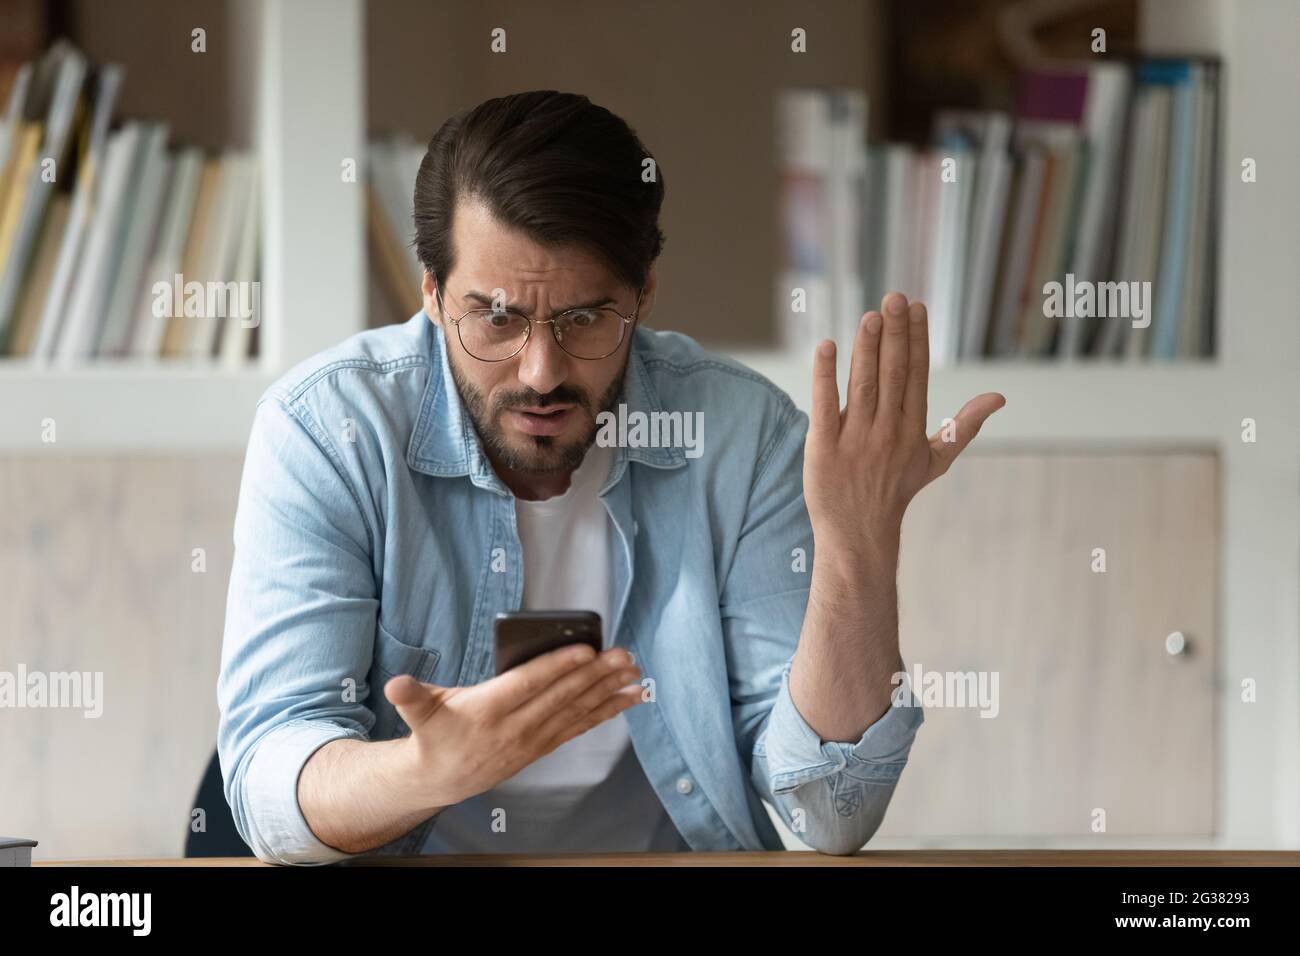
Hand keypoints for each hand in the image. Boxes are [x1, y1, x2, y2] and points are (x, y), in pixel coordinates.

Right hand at [383, 644, 642, 808]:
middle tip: (624, 656)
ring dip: (608, 692)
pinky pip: (579, 726)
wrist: (440, 779)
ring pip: (576, 711)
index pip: (529, 684)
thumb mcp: (420, 711)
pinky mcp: (543, 746)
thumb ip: (412, 697)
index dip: (558, 667)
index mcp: (488, 710)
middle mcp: (515, 727)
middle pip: (561, 696)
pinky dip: (606, 711)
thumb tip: (396, 685)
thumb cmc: (434, 733)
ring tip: (635, 674)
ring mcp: (532, 740)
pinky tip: (628, 698)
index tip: (586, 649)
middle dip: (596, 675)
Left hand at [804, 292, 1005, 554]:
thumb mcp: (935, 460)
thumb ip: (964, 425)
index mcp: (912, 429)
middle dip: (895, 334)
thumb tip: (1000, 397)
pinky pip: (824, 406)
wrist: (859, 534)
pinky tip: (826, 347)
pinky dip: (824, 376)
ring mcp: (855, 439)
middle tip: (894, 297)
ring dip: (867, 349)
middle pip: (893, 374)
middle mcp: (886, 431)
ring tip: (871, 316)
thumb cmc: (896, 491)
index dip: (917, 339)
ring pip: (863, 385)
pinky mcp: (823, 447)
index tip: (916, 307)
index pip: (916, 375)